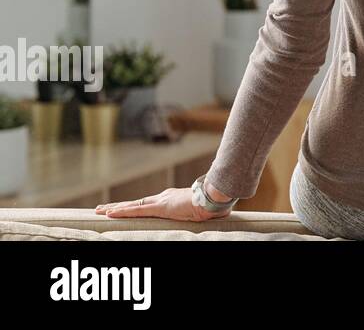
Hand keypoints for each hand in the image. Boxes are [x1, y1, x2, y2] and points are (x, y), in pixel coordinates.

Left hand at [95, 187, 230, 222]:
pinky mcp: (160, 207)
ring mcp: (160, 202)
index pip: (146, 203)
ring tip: (99, 211)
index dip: (132, 206)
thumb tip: (198, 216)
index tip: (121, 209)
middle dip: (117, 206)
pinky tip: (110, 214)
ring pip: (132, 205)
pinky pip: (136, 210)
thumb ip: (194, 211)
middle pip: (135, 203)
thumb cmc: (211, 204)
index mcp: (170, 199)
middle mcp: (162, 198)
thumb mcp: (199, 209)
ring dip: (114, 209)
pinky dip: (122, 212)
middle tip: (100, 209)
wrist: (215, 198)